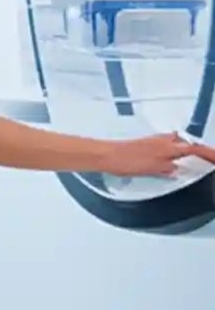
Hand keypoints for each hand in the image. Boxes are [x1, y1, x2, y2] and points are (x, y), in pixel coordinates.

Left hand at [100, 132, 214, 176]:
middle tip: (208, 159)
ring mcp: (154, 141)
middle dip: (200, 151)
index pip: (195, 149)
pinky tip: (170, 161)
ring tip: (194, 161)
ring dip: (187, 150)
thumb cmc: (126, 160)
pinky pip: (167, 146)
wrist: (106, 155)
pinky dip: (174, 152)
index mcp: (168, 146)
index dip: (209, 154)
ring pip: (177, 144)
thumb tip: (177, 168)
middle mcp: (163, 141)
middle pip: (188, 143)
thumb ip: (168, 168)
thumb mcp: (152, 168)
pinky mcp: (146, 144)